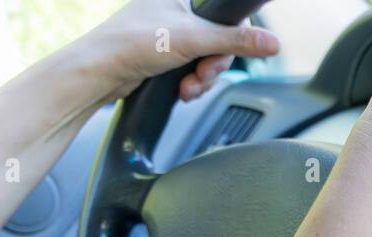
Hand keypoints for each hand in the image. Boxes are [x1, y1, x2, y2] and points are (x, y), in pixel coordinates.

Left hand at [81, 0, 280, 102]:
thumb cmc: (132, 43)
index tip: (229, 53)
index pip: (227, 16)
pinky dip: (193, 84)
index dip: (234, 38)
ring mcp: (171, 36)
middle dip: (214, 64)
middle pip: (220, 41)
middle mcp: (176, 13)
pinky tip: (182, 89)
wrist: (99, 72)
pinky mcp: (165, 57)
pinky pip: (194, 70)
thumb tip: (273, 43)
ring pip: (207, 59)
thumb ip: (235, 40)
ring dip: (203, 78)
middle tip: (203, 73)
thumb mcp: (193, 39)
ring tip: (189, 86)